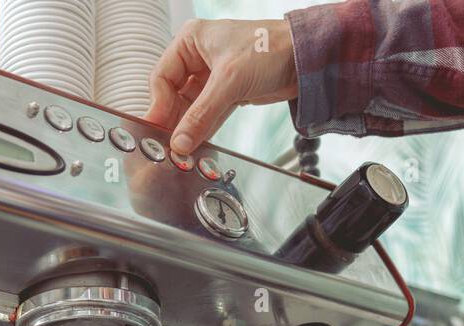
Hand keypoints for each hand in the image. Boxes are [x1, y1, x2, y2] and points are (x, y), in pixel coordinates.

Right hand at [144, 18, 296, 155]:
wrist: (305, 58)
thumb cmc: (270, 48)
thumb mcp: (229, 81)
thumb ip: (201, 114)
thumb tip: (180, 142)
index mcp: (191, 40)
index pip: (162, 77)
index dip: (158, 105)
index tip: (157, 129)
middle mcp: (199, 56)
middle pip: (174, 93)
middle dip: (173, 119)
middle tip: (168, 143)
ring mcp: (213, 75)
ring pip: (191, 106)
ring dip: (188, 126)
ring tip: (181, 148)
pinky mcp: (228, 91)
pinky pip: (208, 113)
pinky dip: (203, 127)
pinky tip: (197, 142)